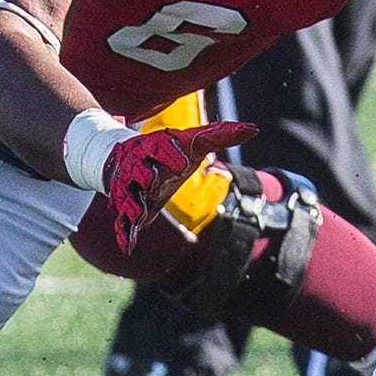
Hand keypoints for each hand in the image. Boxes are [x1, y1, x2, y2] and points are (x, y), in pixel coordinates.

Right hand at [104, 121, 258, 252]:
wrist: (129, 159)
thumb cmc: (166, 151)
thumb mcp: (192, 143)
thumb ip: (220, 135)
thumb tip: (253, 128)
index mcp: (155, 149)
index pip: (161, 149)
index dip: (170, 155)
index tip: (181, 162)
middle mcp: (139, 168)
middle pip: (139, 172)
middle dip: (144, 176)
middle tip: (150, 181)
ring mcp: (130, 189)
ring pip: (127, 197)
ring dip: (131, 205)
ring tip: (136, 213)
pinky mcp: (126, 208)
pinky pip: (122, 221)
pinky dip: (124, 233)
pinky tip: (128, 246)